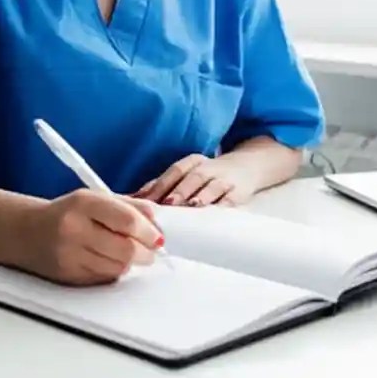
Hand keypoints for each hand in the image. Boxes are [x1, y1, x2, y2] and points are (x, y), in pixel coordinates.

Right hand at [17, 189, 162, 285]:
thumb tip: (156, 221)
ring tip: (126, 253)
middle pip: (126, 249)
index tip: (157, 237)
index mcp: (84, 203)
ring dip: (130, 263)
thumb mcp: (95, 199)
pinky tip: (107, 260)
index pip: (127, 221)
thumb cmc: (66, 213)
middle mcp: (74, 229)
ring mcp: (70, 255)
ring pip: (118, 267)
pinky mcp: (68, 277)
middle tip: (150, 251)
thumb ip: (128, 206)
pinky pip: (104, 278)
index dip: (149, 232)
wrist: (25, 231)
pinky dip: (113, 271)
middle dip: (146, 253)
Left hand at [132, 153, 257, 207]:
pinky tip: (212, 214)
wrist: (248, 166)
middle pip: (190, 178)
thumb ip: (160, 186)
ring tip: (188, 208)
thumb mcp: (186, 175)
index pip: (173, 172)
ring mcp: (224, 179)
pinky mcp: (239, 192)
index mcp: (190, 163)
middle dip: (177, 192)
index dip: (159, 186)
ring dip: (198, 198)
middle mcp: (207, 168)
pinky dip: (221, 206)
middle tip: (164, 206)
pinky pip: (230, 199)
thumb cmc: (208, 177)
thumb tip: (128, 199)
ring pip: (210, 187)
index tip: (143, 201)